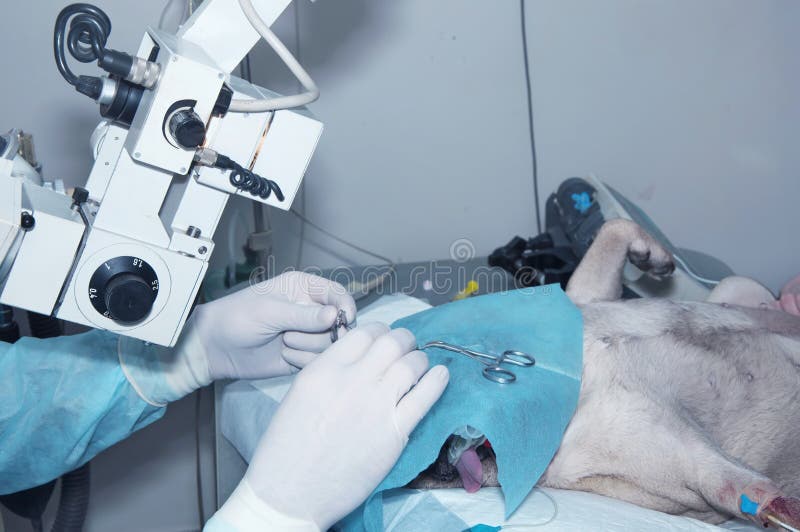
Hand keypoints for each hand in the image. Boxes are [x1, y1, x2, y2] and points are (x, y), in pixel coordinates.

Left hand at [119, 272, 355, 405]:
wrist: (217, 348)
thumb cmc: (237, 318)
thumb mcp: (269, 312)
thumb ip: (303, 315)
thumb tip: (336, 316)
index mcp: (304, 288)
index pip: (338, 294)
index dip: (345, 306)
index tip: (343, 319)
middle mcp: (310, 310)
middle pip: (339, 322)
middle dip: (320, 331)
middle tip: (292, 333)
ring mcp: (308, 334)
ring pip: (331, 344)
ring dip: (308, 346)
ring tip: (284, 343)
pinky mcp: (303, 355)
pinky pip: (318, 360)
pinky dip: (303, 360)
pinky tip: (285, 356)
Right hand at [206, 323, 449, 530]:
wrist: (290, 494)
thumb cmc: (287, 449)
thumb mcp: (300, 394)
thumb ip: (330, 371)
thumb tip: (359, 360)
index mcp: (324, 370)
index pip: (364, 332)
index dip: (379, 332)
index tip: (384, 340)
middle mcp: (352, 381)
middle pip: (392, 342)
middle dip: (404, 340)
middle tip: (406, 348)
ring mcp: (375, 405)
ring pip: (412, 364)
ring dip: (420, 360)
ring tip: (420, 365)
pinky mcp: (394, 432)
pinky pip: (425, 397)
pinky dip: (436, 382)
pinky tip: (440, 376)